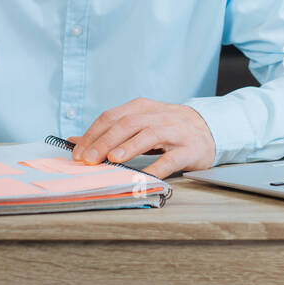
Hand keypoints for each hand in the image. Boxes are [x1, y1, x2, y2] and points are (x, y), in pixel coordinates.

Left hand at [70, 98, 215, 178]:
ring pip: (149, 135)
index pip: (112, 117)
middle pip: (127, 124)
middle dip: (105, 141)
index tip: (77, 153)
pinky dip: (157, 167)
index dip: (92, 134)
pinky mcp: (190, 149)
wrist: (209, 128)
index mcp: (142, 108)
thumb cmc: (168, 128)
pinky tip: (145, 176)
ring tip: (113, 158)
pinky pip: (172, 158)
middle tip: (89, 159)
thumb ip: (109, 131)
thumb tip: (74, 141)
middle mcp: (157, 116)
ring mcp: (175, 131)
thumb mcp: (139, 123)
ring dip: (129, 147)